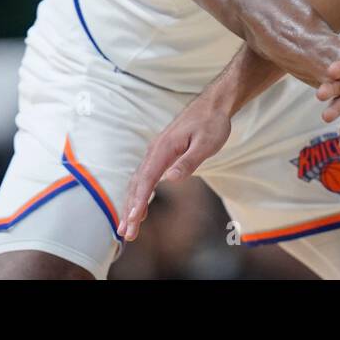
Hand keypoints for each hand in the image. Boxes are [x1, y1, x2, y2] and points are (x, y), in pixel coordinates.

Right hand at [118, 93, 231, 242]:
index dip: (139, 201)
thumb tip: (170, 179)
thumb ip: (188, 161)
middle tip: (126, 234)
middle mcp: (155, 151)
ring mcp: (156, 152)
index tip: (133, 220)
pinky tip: (139, 208)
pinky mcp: (160, 154)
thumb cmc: (212, 124)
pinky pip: (144, 177)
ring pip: (138, 182)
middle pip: (137, 184)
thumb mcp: (206, 143)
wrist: (213, 105)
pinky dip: (138, 194)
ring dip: (131, 204)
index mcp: (163, 149)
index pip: (147, 180)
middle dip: (130, 210)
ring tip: (126, 227)